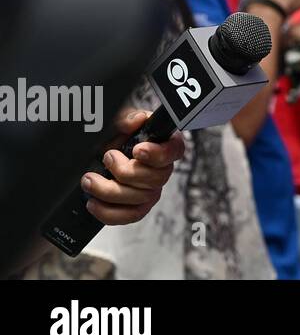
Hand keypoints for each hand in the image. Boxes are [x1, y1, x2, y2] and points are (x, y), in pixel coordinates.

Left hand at [83, 109, 185, 225]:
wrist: (101, 157)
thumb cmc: (117, 137)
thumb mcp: (119, 122)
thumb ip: (126, 118)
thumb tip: (135, 121)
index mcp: (164, 146)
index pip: (174, 152)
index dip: (158, 154)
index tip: (138, 150)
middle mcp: (162, 171)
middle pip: (155, 179)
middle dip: (126, 172)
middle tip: (107, 158)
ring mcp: (152, 192)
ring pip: (139, 199)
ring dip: (109, 191)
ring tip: (89, 180)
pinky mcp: (138, 208)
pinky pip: (129, 216)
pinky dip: (108, 212)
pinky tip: (93, 202)